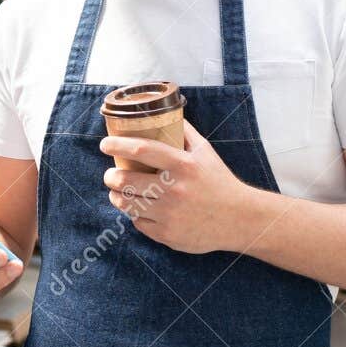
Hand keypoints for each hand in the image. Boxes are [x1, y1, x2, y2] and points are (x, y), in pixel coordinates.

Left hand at [99, 119, 260, 253]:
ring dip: (116, 197)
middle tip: (110, 175)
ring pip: (127, 204)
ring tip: (117, 192)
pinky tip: (139, 209)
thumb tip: (163, 112)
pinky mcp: (168, 234)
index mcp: (183, 165)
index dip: (117, 146)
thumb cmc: (219, 181)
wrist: (240, 219)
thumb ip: (184, 132)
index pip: (141, 150)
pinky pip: (138, 223)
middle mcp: (175, 189)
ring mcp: (170, 214)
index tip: (105, 145)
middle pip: (125, 181)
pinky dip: (135, 215)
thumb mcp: (205, 151)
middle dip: (110, 177)